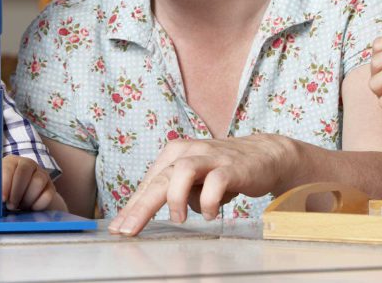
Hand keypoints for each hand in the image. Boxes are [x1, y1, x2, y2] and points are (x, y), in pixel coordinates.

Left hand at [1, 155, 58, 210]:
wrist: (23, 206)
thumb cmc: (3, 198)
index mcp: (11, 162)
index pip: (8, 167)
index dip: (5, 183)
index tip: (2, 198)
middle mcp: (27, 164)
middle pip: (24, 172)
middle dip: (16, 192)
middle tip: (10, 206)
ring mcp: (41, 174)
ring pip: (38, 182)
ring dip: (27, 199)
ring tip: (20, 206)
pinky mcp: (50, 187)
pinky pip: (47, 195)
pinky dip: (38, 204)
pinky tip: (31, 208)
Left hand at [108, 133, 294, 235]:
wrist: (264, 155)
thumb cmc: (222, 169)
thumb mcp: (193, 178)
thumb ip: (172, 190)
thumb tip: (144, 213)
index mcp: (175, 153)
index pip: (149, 182)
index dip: (132, 206)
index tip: (118, 228)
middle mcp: (189, 150)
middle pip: (159, 179)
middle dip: (141, 207)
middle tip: (129, 230)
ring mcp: (211, 157)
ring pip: (182, 173)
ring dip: (176, 199)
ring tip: (180, 219)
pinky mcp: (232, 166)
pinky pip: (215, 182)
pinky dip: (209, 201)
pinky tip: (210, 213)